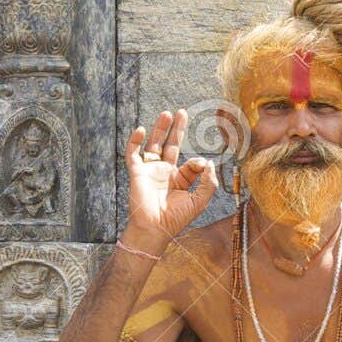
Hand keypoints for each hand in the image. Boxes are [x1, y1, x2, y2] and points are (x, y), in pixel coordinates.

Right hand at [125, 109, 217, 246]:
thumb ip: (208, 182)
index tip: (201, 165)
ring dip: (159, 129)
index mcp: (179, 180)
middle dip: (176, 129)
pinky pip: (133, 154)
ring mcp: (150, 171)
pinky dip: (135, 141)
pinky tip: (141, 130)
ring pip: (154, 145)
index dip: (197, 162)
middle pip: (170, 145)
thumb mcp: (199, 201)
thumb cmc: (176, 219)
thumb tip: (209, 161)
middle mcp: (164, 173)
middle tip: (182, 112)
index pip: (190, 162)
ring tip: (166, 113)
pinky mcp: (137, 172)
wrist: (154, 229)